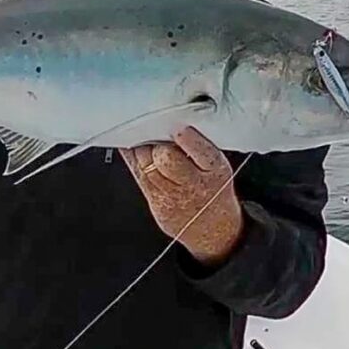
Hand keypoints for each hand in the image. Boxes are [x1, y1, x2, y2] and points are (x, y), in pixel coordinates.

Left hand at [119, 126, 244, 266]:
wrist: (214, 227)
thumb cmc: (214, 188)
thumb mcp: (219, 165)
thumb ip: (199, 145)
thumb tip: (174, 122)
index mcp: (214, 169)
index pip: (201, 152)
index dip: (187, 139)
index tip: (178, 128)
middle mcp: (193, 183)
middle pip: (166, 159)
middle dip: (158, 143)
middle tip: (156, 131)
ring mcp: (172, 195)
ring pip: (147, 165)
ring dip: (141, 148)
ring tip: (141, 135)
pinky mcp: (155, 202)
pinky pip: (137, 175)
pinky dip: (131, 157)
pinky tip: (129, 146)